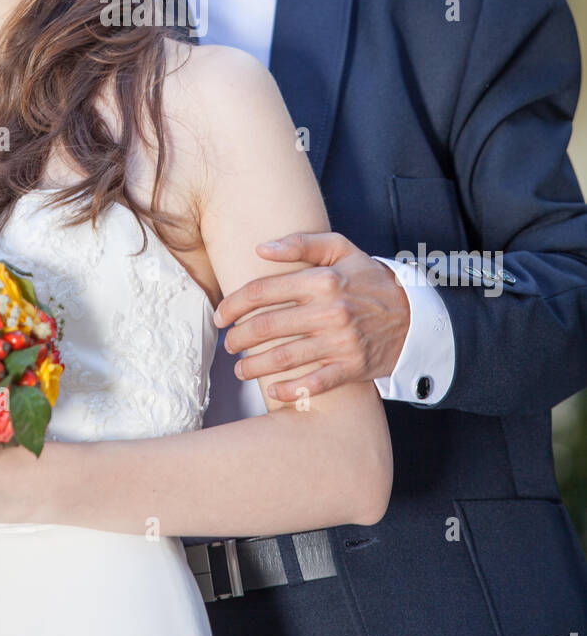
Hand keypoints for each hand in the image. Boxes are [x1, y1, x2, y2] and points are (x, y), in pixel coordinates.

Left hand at [213, 231, 410, 400]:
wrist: (414, 314)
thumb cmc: (369, 279)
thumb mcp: (341, 249)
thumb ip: (301, 243)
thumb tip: (260, 248)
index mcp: (323, 280)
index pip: (263, 291)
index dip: (234, 304)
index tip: (221, 315)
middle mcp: (330, 311)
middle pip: (268, 327)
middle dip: (239, 338)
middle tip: (228, 344)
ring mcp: (341, 342)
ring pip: (285, 358)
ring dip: (254, 366)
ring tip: (240, 369)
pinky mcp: (351, 367)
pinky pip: (314, 384)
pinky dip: (290, 390)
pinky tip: (272, 392)